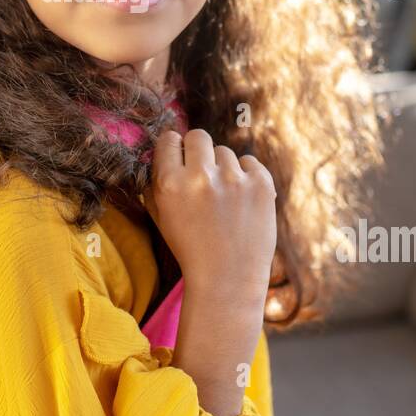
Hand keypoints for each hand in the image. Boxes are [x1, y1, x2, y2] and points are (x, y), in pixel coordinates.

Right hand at [144, 129, 277, 298]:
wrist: (228, 279)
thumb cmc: (190, 249)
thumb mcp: (160, 217)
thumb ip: (155, 182)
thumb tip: (160, 151)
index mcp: (170, 184)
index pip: (169, 140)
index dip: (175, 149)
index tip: (180, 159)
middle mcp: (200, 177)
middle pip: (198, 136)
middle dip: (198, 151)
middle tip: (203, 173)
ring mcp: (233, 179)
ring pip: (225, 152)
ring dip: (223, 169)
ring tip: (224, 200)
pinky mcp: (261, 184)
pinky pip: (250, 162)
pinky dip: (247, 176)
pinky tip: (242, 200)